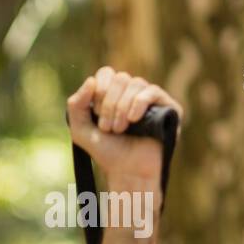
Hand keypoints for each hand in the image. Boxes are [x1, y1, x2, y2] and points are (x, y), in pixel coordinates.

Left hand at [67, 67, 183, 182]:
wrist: (127, 170)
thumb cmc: (106, 151)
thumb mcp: (81, 130)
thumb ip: (76, 105)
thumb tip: (91, 80)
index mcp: (113, 93)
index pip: (106, 73)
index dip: (99, 91)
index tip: (96, 115)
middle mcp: (133, 92)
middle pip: (120, 78)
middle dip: (108, 104)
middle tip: (108, 128)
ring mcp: (151, 98)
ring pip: (135, 83)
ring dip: (121, 109)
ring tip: (119, 130)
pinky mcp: (167, 106)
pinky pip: (152, 92)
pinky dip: (138, 104)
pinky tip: (134, 121)